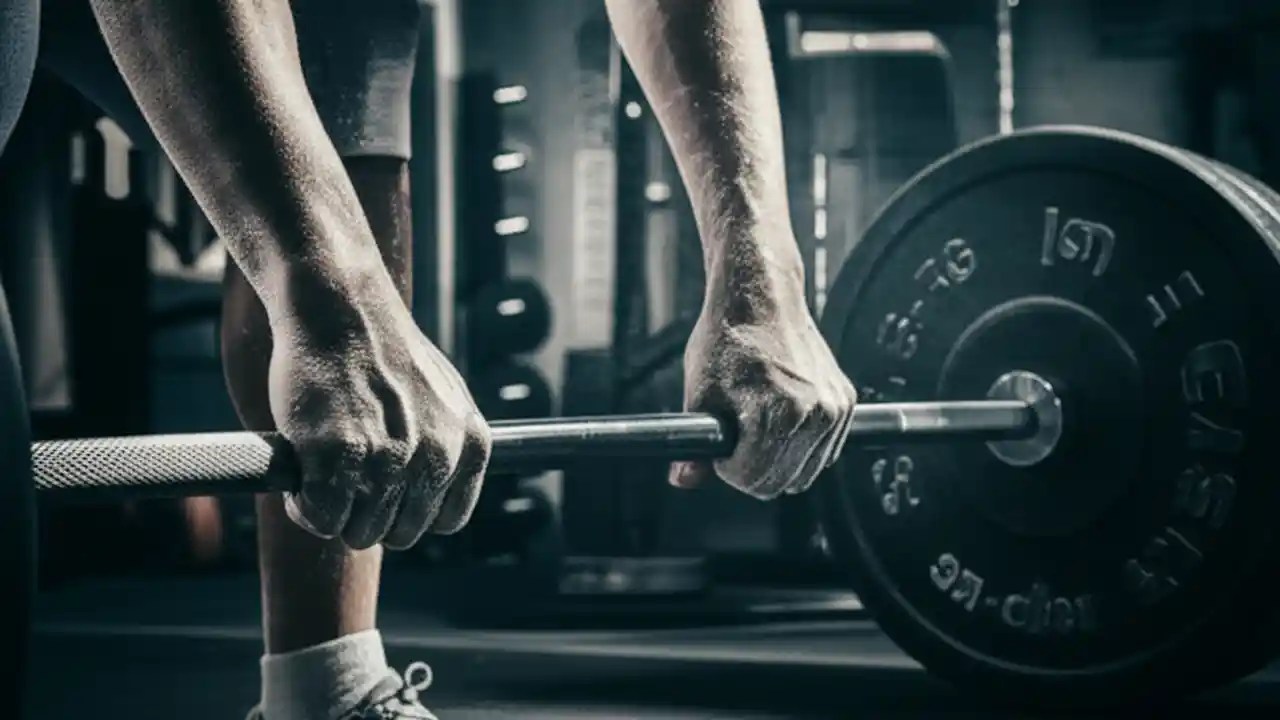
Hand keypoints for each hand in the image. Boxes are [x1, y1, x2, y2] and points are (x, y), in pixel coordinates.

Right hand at [267, 267, 490, 549]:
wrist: (341, 307)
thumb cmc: (382, 348)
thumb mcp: (442, 395)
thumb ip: (446, 444)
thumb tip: (434, 491)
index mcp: (470, 444)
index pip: (446, 521)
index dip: (409, 514)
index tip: (384, 497)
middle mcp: (437, 457)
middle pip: (400, 534)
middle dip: (368, 516)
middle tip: (343, 482)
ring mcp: (389, 459)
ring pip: (359, 532)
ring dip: (333, 512)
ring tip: (320, 473)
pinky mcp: (339, 455)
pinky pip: (320, 518)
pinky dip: (303, 508)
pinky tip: (300, 478)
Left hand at [672, 261, 856, 499]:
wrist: (762, 298)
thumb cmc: (728, 338)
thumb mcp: (700, 393)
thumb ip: (696, 443)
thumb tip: (683, 479)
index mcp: (778, 411)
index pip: (752, 478)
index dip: (727, 469)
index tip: (720, 447)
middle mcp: (814, 412)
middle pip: (781, 483)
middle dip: (753, 470)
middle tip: (736, 439)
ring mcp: (834, 409)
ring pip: (805, 474)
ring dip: (778, 462)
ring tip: (757, 427)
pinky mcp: (845, 402)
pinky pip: (823, 453)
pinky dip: (801, 449)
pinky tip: (780, 422)